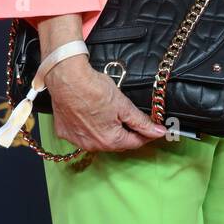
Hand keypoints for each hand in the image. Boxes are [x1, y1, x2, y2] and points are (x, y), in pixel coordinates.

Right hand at [45, 54, 167, 151]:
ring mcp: (77, 140)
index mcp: (110, 140)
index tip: (154, 129)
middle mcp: (93, 145)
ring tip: (112, 115)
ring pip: (99, 140)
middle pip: (117, 142)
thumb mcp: (123, 104)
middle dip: (128, 133)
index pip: (135, 142)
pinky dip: (89, 128)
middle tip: (135, 120)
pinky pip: (82, 134)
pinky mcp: (64, 132)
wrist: (67, 78)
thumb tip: (158, 132)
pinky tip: (92, 115)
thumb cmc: (94, 89)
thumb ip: (141, 121)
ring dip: (108, 131)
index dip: (146, 135)